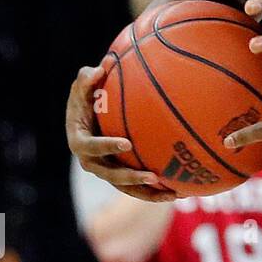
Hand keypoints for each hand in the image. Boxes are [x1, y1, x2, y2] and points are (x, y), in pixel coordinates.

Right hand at [64, 66, 174, 201]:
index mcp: (80, 142)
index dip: (108, 147)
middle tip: (153, 177)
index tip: (127, 144)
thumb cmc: (87, 97)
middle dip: (131, 178)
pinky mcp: (119, 176)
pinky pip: (137, 188)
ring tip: (173, 194)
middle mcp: (91, 162)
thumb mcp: (82, 86)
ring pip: (126, 188)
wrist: (87, 117)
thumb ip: (88, 78)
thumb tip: (101, 67)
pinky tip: (181, 192)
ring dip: (148, 193)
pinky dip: (155, 191)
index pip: (92, 147)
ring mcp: (105, 171)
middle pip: (111, 175)